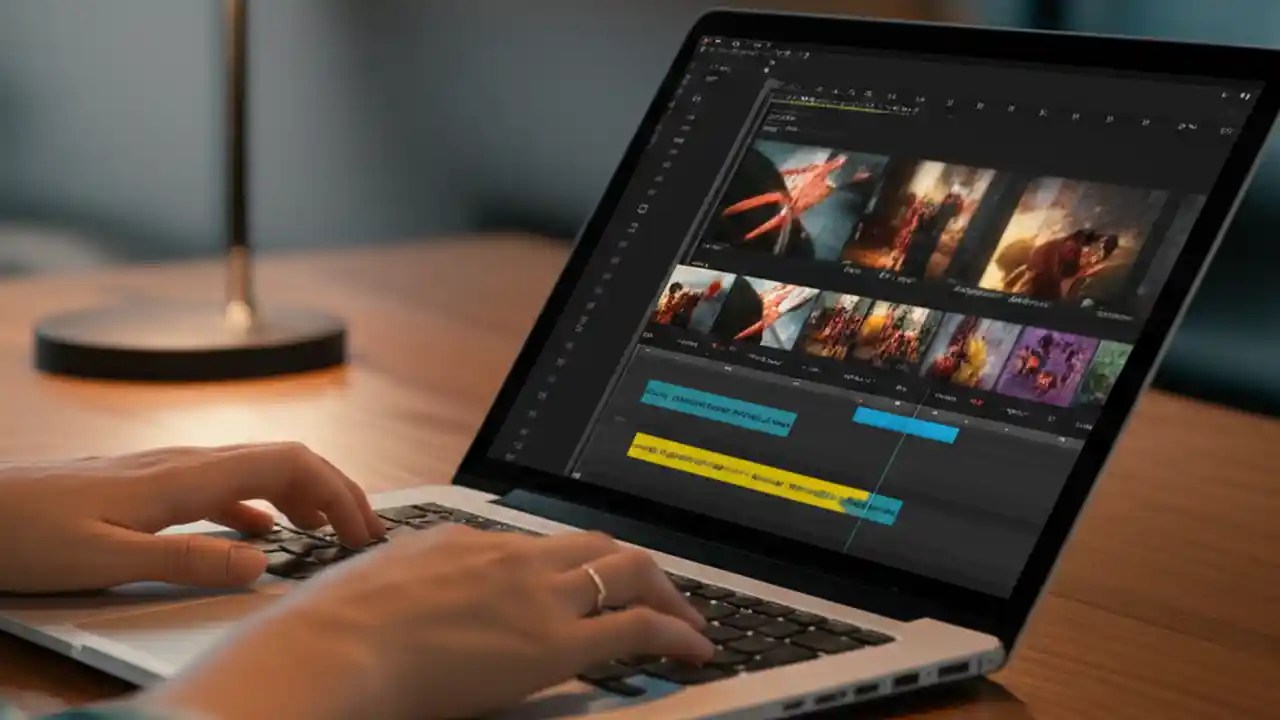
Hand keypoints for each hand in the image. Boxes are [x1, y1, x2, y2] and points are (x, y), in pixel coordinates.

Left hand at [0, 443, 383, 592]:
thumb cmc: (24, 534)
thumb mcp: (105, 560)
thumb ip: (186, 560)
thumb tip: (264, 562)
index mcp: (183, 478)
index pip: (290, 463)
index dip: (340, 490)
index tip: (363, 531)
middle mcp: (183, 464)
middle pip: (285, 459)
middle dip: (335, 491)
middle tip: (363, 536)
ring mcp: (167, 471)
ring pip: (259, 468)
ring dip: (304, 496)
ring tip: (328, 534)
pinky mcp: (150, 485)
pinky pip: (227, 484)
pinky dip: (264, 503)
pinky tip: (264, 532)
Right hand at [142, 525, 714, 719]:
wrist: (331, 647)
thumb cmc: (332, 631)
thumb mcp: (374, 591)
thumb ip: (407, 591)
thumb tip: (404, 611)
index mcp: (465, 542)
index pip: (542, 544)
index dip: (578, 562)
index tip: (590, 578)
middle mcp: (509, 557)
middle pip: (596, 545)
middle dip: (637, 566)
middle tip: (659, 591)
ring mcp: (535, 594)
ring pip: (628, 571)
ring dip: (667, 594)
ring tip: (687, 619)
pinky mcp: (554, 641)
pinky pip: (636, 627)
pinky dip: (675, 633)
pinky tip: (692, 648)